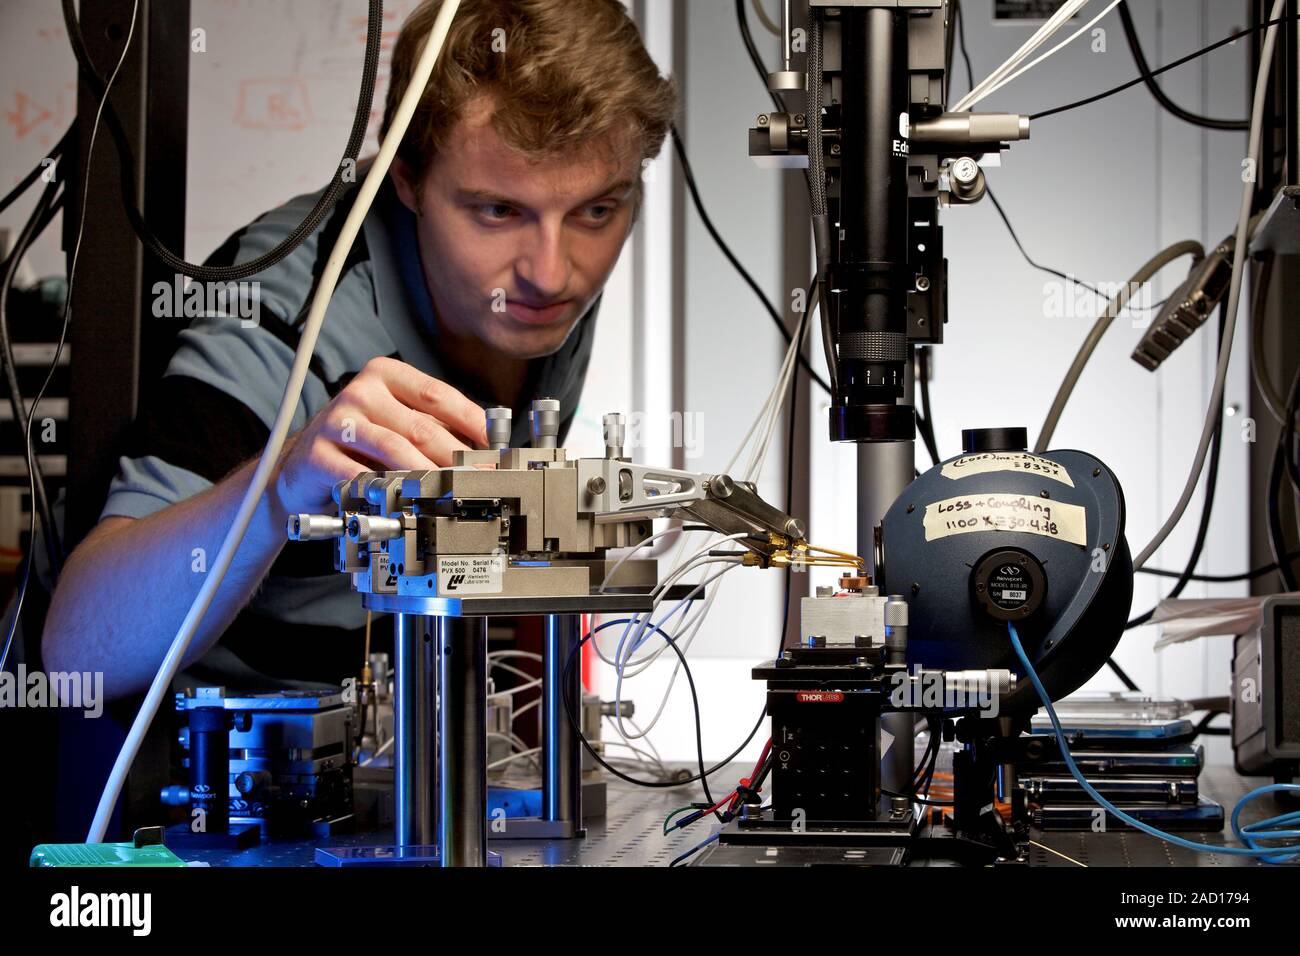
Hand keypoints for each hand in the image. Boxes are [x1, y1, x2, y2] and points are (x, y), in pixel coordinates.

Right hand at [271, 356, 487, 515]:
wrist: (302, 466)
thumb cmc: (361, 443)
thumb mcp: (397, 423)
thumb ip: (435, 426)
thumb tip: (485, 446)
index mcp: (384, 375)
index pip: (437, 394)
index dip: (471, 421)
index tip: (494, 445)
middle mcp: (360, 392)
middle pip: (421, 426)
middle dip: (456, 457)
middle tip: (478, 478)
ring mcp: (337, 421)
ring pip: (396, 450)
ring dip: (429, 474)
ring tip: (451, 492)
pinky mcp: (319, 455)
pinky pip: (363, 475)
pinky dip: (389, 489)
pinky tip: (407, 500)